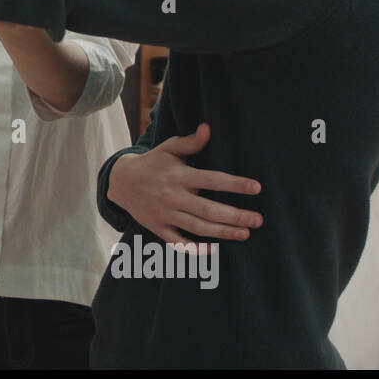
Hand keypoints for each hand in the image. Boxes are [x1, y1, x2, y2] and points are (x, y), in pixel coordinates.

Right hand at [107, 123, 262, 245]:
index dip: (235, 184)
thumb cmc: (152, 163)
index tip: (256, 188)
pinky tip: (214, 250)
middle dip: (235, 216)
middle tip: (258, 220)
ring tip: (245, 233)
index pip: (211, 180)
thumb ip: (190, 142)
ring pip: (198, 227)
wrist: (121, 182)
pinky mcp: (158, 228)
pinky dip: (195, 249)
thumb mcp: (168, 149)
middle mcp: (172, 196)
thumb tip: (208, 129)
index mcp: (178, 175)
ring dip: (223, 232)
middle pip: (208, 209)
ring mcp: (165, 214)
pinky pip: (179, 242)